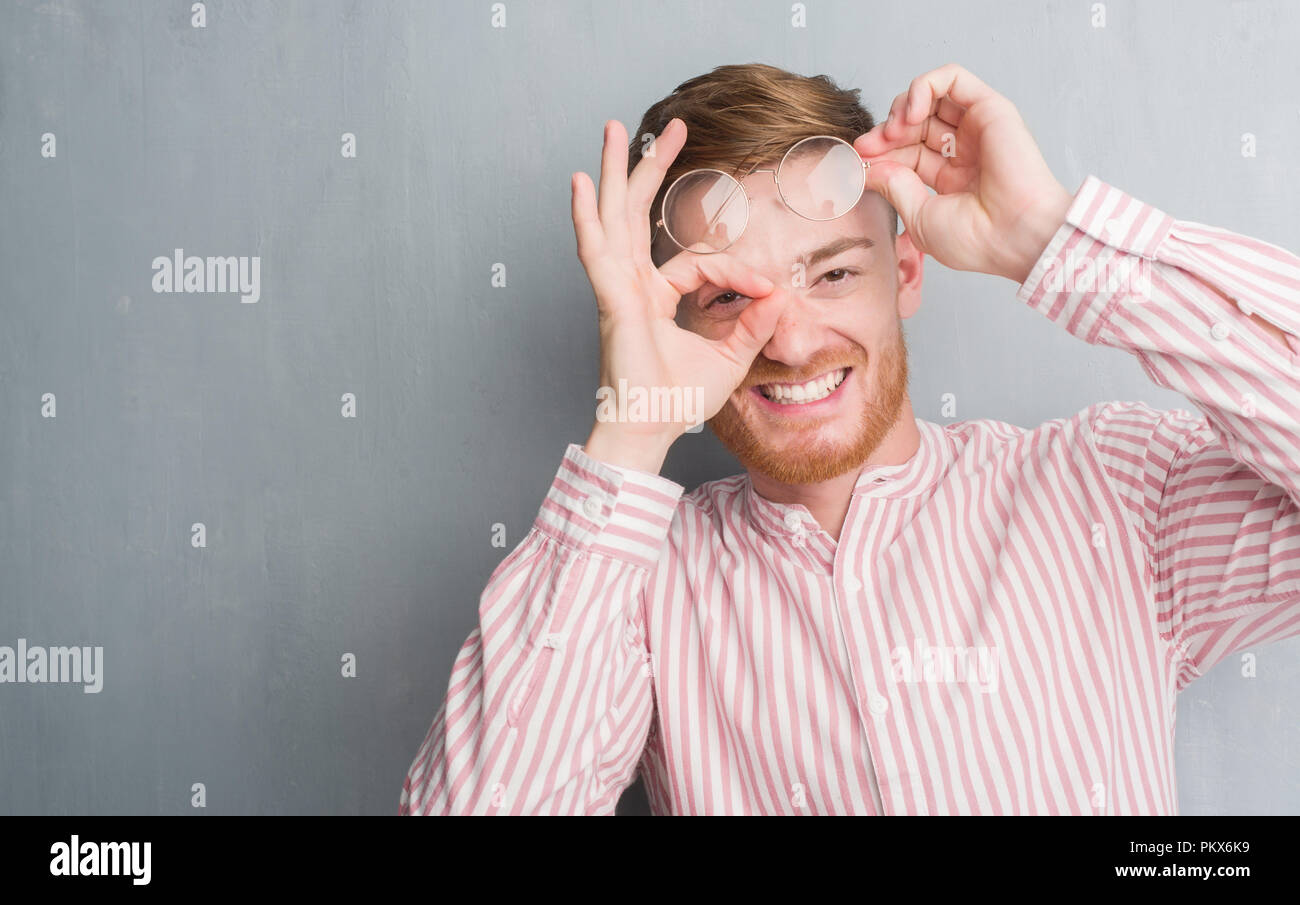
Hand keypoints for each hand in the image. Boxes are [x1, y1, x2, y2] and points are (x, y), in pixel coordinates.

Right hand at [570, 119, 789, 473]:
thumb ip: (755, 322)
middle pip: (637, 212)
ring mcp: (617, 288)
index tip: (766, 291)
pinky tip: (580, 184)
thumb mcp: (731, 355)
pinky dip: (586, 217)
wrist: (651, 429)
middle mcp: (631, 284)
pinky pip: (597, 251)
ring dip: (616, 172)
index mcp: (654, 295)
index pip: (698, 260)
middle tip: (670, 128)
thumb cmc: (678, 400)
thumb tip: (781, 293)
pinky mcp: (612, 300)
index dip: (737, 270)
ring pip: (615, 217)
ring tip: (613, 130)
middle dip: (651, 167)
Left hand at [853, 63, 1072, 283]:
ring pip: (930, 97)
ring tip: (893, 130)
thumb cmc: (976, 239)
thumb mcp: (919, 216)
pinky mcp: (990, 108)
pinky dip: (925, 86)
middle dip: (885, 131)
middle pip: (914, 125)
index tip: (858, 160)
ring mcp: (978, 128)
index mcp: (952, 178)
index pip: (906, 152)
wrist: (1014, 236)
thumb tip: (868, 169)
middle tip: (868, 146)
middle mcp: (966, 150)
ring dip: (903, 107)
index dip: (880, 152)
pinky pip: (952, 79)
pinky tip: (912, 112)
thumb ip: (894, 187)